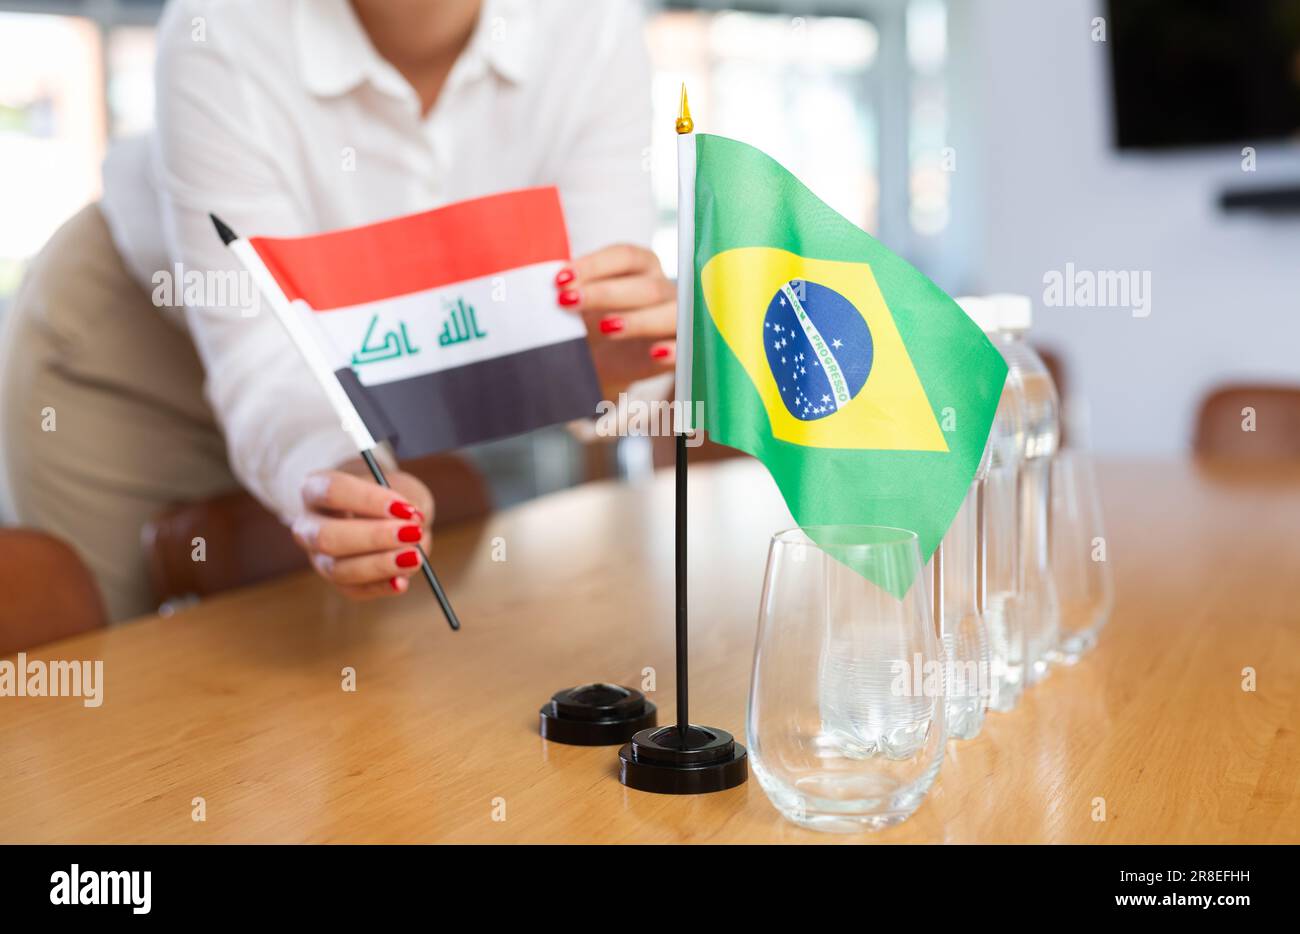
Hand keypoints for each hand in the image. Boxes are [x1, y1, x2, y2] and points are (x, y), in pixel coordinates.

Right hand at [291, 462, 433, 598]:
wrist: (381, 515)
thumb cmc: (386, 496)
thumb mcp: (399, 485)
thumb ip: (407, 501)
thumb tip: (414, 527)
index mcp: (315, 490)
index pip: (333, 492)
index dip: (369, 500)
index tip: (406, 509)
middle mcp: (308, 526)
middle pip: (327, 536)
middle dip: (373, 537)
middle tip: (412, 533)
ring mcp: (319, 558)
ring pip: (338, 569)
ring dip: (379, 565)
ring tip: (415, 557)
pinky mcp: (337, 582)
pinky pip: (354, 590)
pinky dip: (380, 586)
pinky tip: (402, 581)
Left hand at [555, 244, 675, 394]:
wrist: (604, 364)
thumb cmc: (592, 324)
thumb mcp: (579, 307)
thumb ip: (571, 295)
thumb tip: (552, 292)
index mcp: (640, 266)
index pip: (624, 256)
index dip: (594, 265)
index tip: (560, 279)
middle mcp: (663, 288)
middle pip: (645, 285)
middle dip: (605, 293)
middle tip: (567, 302)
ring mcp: (677, 319)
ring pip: (671, 313)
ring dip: (639, 320)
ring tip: (605, 327)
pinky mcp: (682, 351)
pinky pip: (687, 348)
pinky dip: (673, 350)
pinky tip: (655, 354)